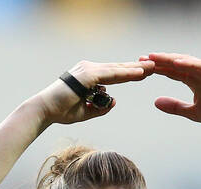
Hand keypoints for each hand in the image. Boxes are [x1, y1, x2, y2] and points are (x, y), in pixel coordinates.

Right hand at [32, 60, 153, 126]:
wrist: (45, 110)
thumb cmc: (62, 111)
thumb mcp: (87, 111)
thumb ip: (101, 107)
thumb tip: (114, 102)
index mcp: (90, 76)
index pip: (114, 74)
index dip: (130, 74)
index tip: (145, 74)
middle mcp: (90, 69)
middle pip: (118, 68)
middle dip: (137, 68)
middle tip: (156, 66)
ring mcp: (89, 70)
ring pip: (117, 69)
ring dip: (135, 69)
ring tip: (153, 69)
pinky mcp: (88, 75)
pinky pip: (111, 74)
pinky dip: (126, 74)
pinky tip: (139, 74)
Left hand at [139, 52, 200, 132]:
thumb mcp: (193, 112)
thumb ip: (175, 107)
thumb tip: (156, 102)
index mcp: (193, 80)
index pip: (171, 72)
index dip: (157, 69)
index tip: (140, 68)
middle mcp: (199, 73)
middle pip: (176, 64)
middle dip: (159, 61)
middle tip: (141, 59)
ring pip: (187, 62)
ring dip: (171, 58)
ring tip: (155, 57)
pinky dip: (189, 63)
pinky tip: (176, 62)